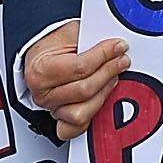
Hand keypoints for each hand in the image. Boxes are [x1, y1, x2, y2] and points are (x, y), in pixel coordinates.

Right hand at [22, 21, 130, 138]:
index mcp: (41, 71)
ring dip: (103, 94)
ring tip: (112, 77)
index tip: (118, 47)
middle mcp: (43, 94)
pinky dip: (91, 117)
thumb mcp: (69, 33)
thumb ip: (91, 39)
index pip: (80, 67)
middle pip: (85, 90)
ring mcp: (52, 109)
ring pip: (83, 112)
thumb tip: (114, 46)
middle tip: (121, 60)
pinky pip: (76, 128)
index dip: (104, 56)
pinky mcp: (60, 120)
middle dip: (108, 72)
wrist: (40, 57)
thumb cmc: (52, 46)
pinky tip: (100, 99)